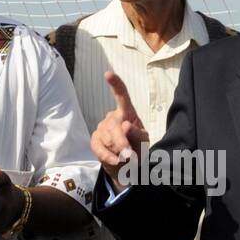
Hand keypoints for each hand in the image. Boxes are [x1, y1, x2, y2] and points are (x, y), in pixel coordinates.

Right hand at [90, 71, 148, 186]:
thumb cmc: (138, 148)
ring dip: (119, 151)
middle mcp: (112, 117)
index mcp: (127, 112)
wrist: (127, 165)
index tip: (108, 74)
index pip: (121, 95)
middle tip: (130, 155)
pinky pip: (100, 148)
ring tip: (127, 158)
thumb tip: (125, 125)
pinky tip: (116, 161)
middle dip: (122, 142)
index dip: (115, 84)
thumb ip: (137, 134)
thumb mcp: (144, 141)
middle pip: (114, 126)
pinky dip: (109, 156)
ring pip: (107, 138)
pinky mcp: (95, 140)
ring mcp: (102, 128)